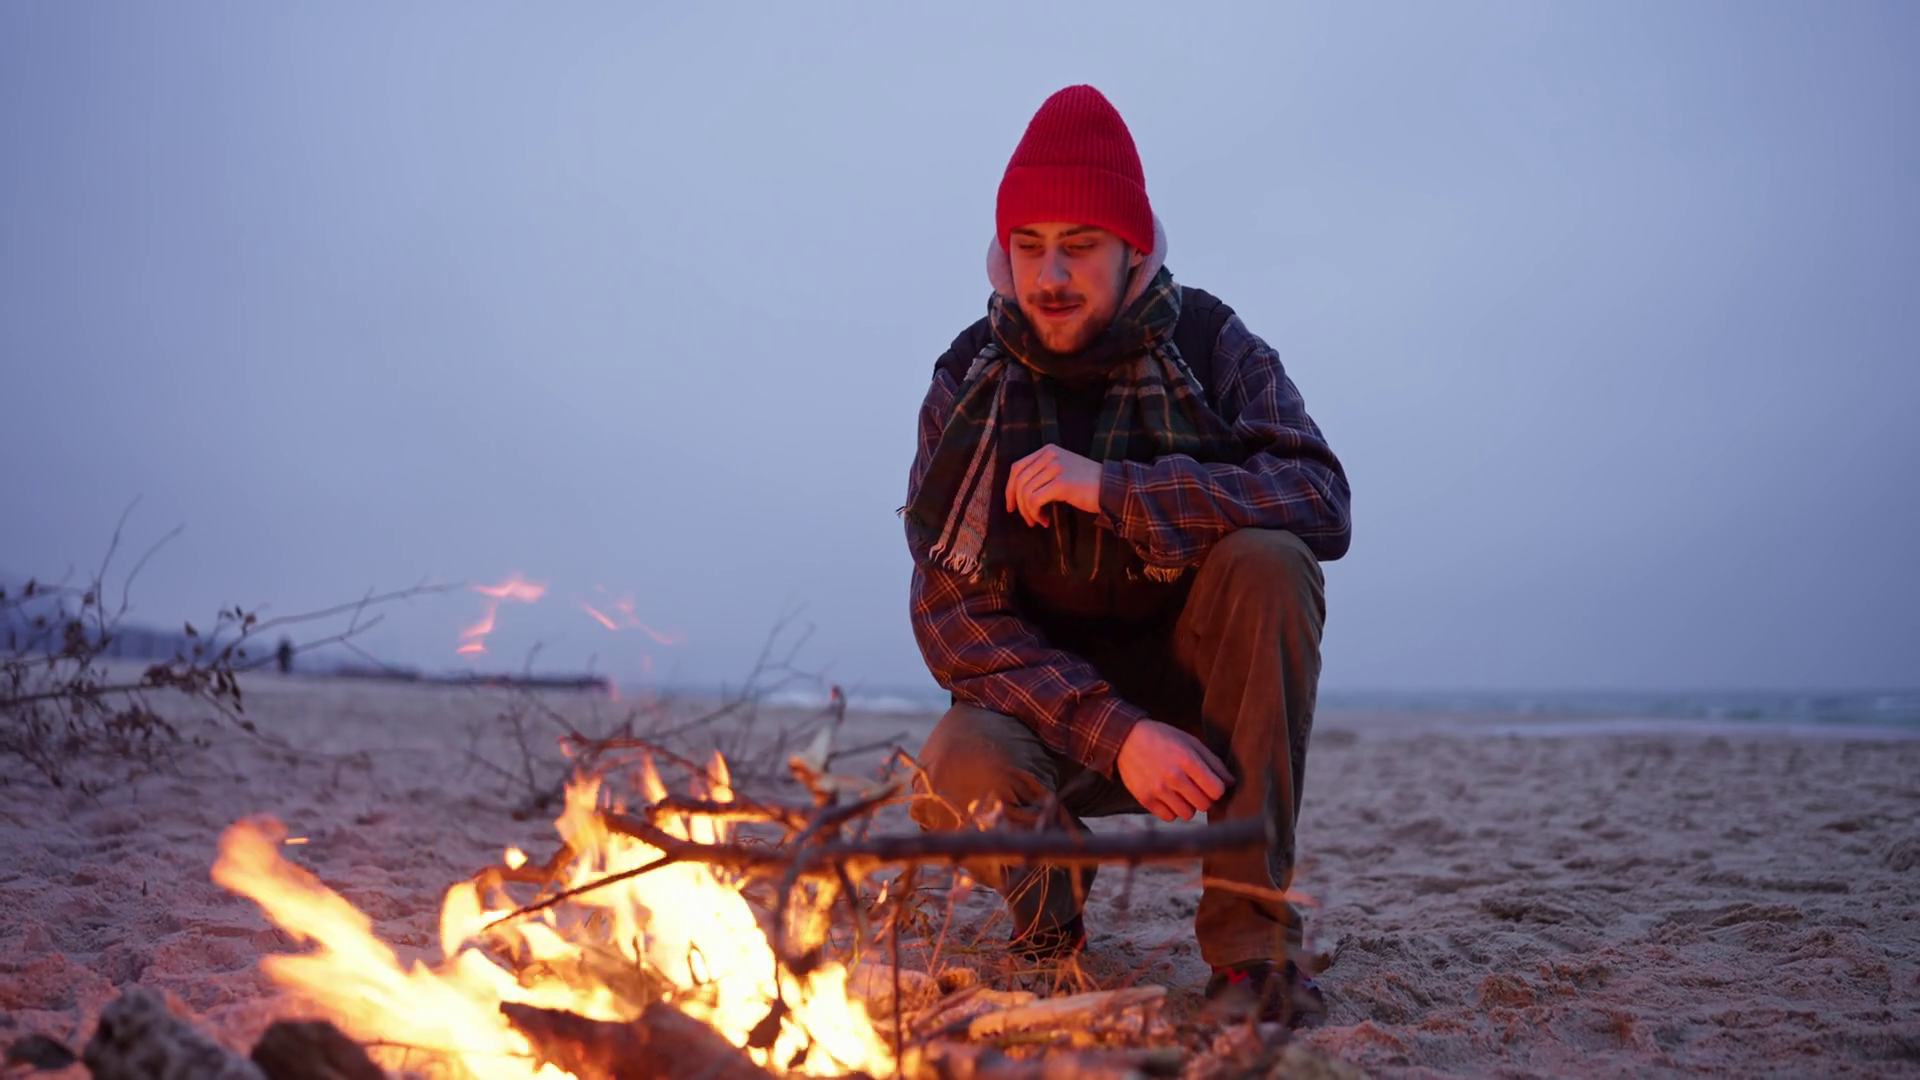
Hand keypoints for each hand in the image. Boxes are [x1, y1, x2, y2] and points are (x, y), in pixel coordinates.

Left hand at [1005, 444, 1102, 527]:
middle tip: (1026, 519)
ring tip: (1038, 521)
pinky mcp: (1061, 483)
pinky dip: (1036, 514)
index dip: (1010, 489)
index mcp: (1048, 450)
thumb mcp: (1062, 470)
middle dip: (1018, 503)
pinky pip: (1035, 501)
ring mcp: (1055, 468)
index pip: (1017, 467)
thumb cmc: (1088, 484)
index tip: (1011, 506)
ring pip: (1026, 493)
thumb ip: (1042, 474)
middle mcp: (1050, 455)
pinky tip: (1045, 521)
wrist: (1112, 488)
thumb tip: (1018, 494)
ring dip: (1029, 512)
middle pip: (1019, 481)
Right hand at [1114, 720, 1232, 822]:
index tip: (1210, 784)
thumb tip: (1230, 782)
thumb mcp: (1191, 742)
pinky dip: (1171, 810)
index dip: (1217, 789)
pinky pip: (1169, 817)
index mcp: (1187, 760)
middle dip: (1203, 798)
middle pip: (1204, 805)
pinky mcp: (1145, 798)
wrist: (1126, 739)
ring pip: (1187, 814)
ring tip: (1180, 793)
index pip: (1217, 790)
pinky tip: (1167, 797)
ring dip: (1187, 806)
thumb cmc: (1163, 738)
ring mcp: (1157, 789)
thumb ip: (1213, 762)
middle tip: (1195, 788)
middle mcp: (1173, 776)